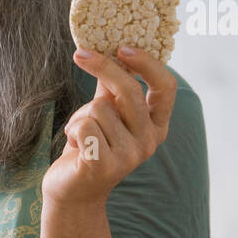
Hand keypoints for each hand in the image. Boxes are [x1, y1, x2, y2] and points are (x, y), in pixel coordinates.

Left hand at [42, 45, 177, 208]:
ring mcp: (130, 156)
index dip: (148, 63)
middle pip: (128, 90)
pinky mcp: (105, 165)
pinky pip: (84, 126)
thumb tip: (111, 46)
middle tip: (80, 54)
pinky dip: (72, 130)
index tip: (123, 47)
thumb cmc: (90, 146)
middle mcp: (149, 141)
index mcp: (156, 125)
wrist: (73, 191)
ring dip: (79, 116)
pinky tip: (74, 146)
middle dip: (101, 67)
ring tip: (79, 135)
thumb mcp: (105, 112)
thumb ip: (113, 86)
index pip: (166, 87)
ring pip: (98, 108)